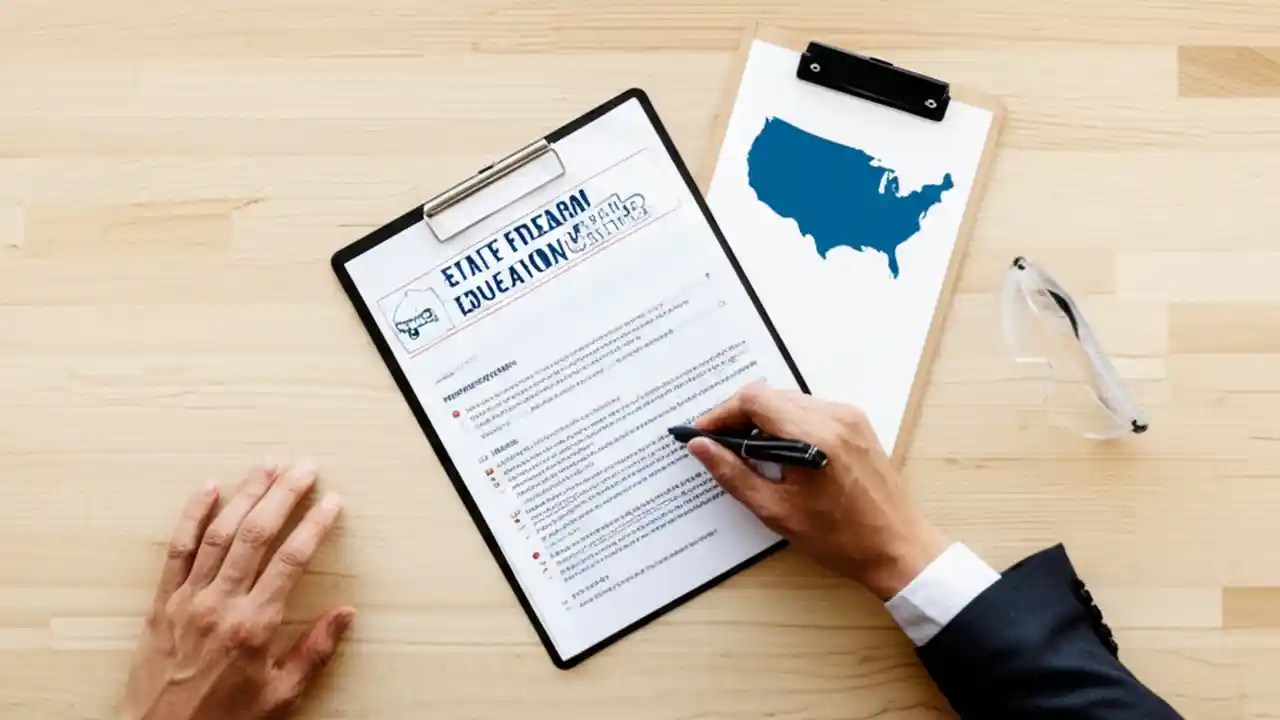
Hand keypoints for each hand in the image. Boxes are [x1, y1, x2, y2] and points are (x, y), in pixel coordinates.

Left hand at [120, 462, 353, 719]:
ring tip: (267, 466)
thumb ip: (315, 651)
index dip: (314, 525)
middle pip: (256, 534)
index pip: (291, 560)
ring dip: (246, 495)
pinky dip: (193, 515)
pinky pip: (178, 550)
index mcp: (254, 625)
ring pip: (220, 533)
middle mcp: (221, 604)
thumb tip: (346, 613)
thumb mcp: (281, 696)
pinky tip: (208, 489)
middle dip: (283, 495)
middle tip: (305, 467)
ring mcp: (189, 599)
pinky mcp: (164, 602)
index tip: (332, 502)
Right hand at [688, 384, 947, 598]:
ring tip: (744, 449)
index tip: (702, 434)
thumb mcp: (776, 511)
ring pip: (789, 400)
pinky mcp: (858, 424)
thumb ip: (733, 474)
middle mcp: (834, 417)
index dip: (721, 413)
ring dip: (762, 417)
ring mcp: (849, 417)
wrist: (896, 548)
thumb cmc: (839, 538)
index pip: (754, 400)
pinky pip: (811, 409)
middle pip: (770, 395)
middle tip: (717, 443)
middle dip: (738, 415)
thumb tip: (701, 447)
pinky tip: (777, 448)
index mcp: (813, 436)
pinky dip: (787, 421)